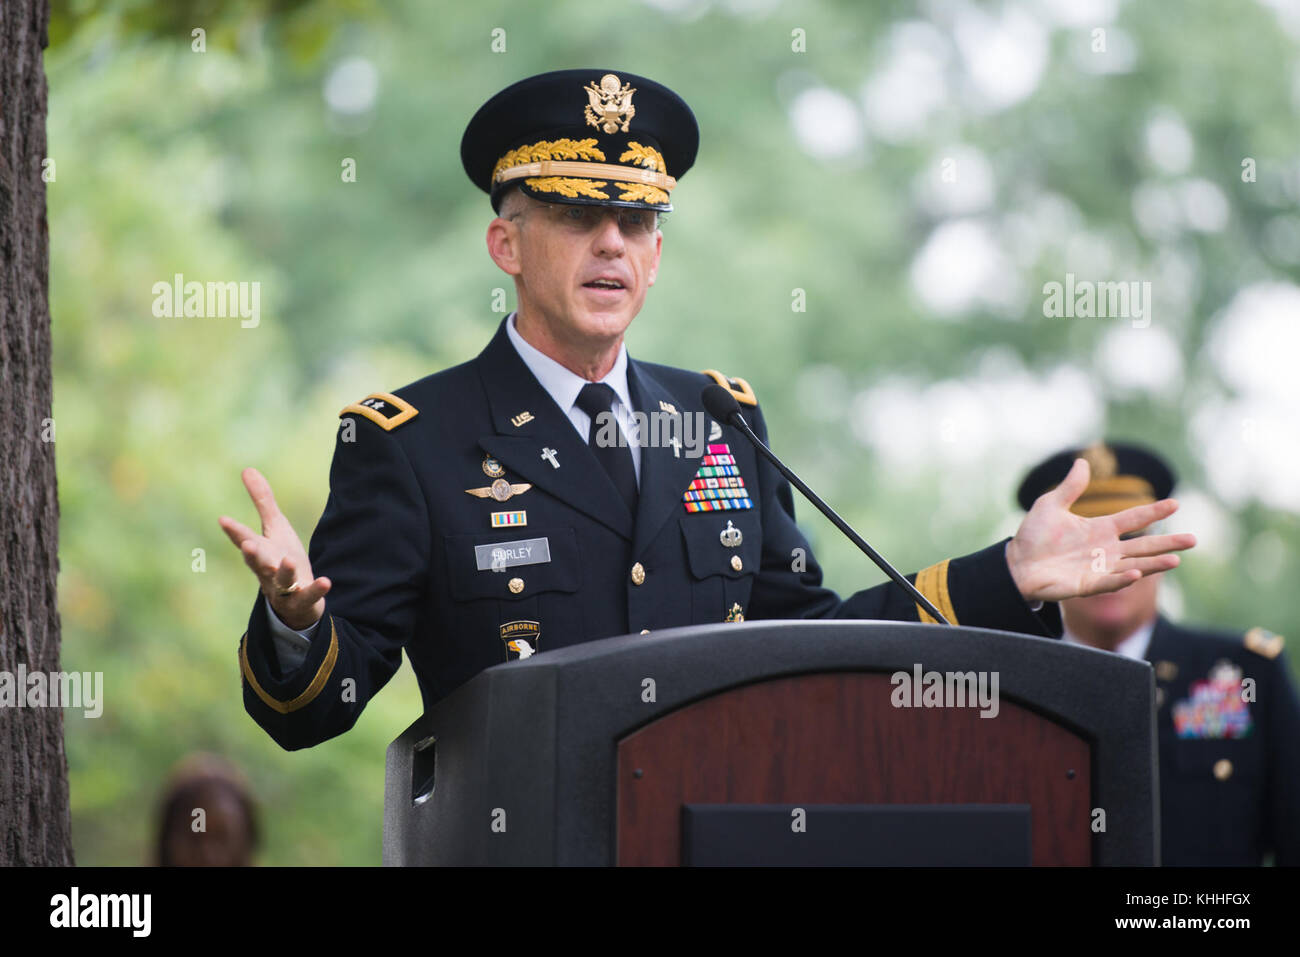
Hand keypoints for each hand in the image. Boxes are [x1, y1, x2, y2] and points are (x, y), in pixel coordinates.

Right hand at [219, 467, 329, 630]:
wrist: (295, 599)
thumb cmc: (281, 557)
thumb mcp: (275, 527)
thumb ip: (262, 501)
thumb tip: (246, 469)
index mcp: (260, 551)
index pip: (244, 539)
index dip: (234, 530)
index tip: (223, 519)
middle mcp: (268, 570)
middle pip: (257, 562)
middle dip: (252, 555)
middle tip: (246, 545)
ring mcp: (284, 586)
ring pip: (281, 580)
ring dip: (283, 571)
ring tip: (287, 561)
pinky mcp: (303, 598)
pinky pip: (309, 595)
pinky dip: (316, 590)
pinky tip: (326, 582)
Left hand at [1006, 458, 1195, 602]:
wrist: (1015, 564)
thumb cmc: (1033, 536)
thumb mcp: (1051, 505)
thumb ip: (1070, 487)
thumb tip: (1083, 461)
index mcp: (1100, 529)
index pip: (1133, 519)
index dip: (1153, 512)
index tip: (1175, 503)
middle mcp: (1105, 549)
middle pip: (1143, 545)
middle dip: (1168, 543)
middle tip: (1193, 540)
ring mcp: (1099, 568)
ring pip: (1134, 565)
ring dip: (1154, 563)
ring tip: (1176, 560)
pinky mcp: (1087, 585)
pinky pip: (1108, 582)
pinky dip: (1122, 579)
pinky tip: (1137, 573)